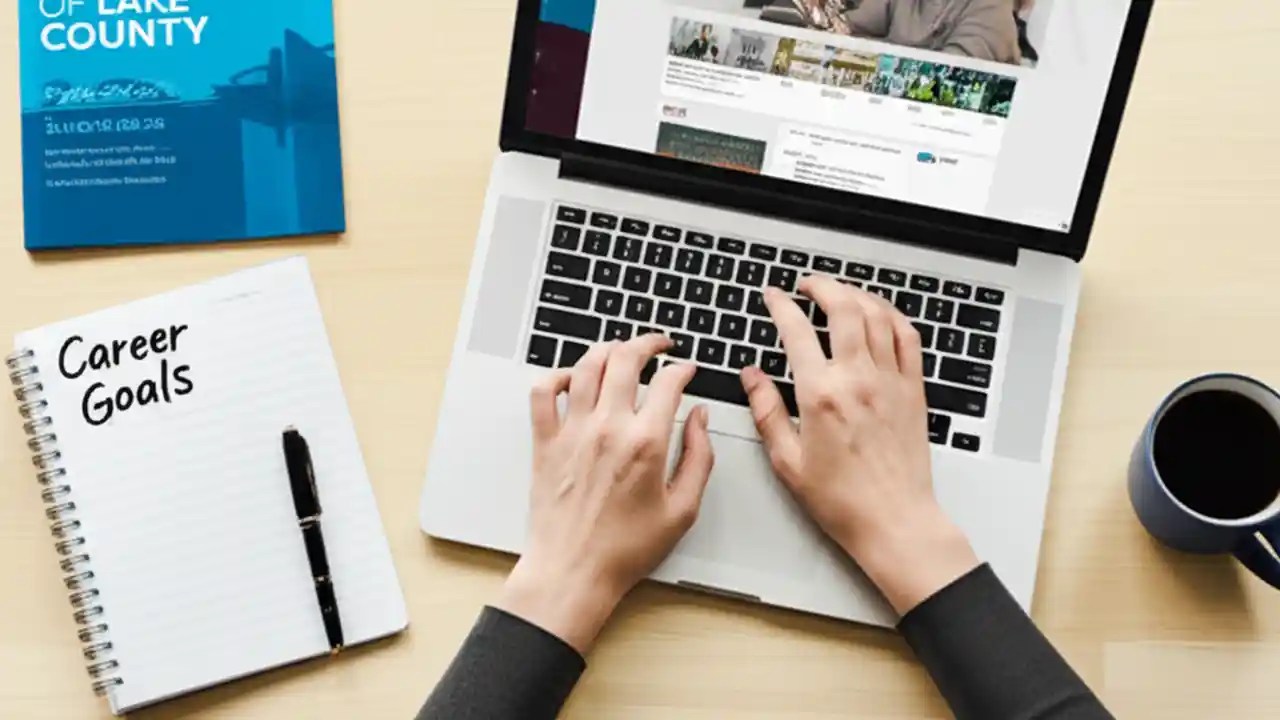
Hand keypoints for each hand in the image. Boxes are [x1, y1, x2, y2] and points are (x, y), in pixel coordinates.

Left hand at [497, 336, 713, 653]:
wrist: (573, 571)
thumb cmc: (625, 549)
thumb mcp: (683, 510)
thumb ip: (699, 458)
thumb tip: (701, 419)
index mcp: (646, 443)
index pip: (668, 382)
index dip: (683, 369)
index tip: (687, 370)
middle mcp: (608, 428)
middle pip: (626, 358)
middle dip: (648, 343)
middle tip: (659, 345)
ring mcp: (573, 431)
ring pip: (587, 364)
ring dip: (608, 348)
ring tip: (622, 350)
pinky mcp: (546, 442)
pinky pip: (544, 391)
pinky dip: (559, 375)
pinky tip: (575, 379)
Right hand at [741, 278, 978, 614]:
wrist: (894, 520)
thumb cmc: (843, 500)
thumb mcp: (787, 460)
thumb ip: (767, 410)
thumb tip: (752, 376)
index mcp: (821, 396)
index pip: (796, 331)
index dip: (781, 305)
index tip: (773, 296)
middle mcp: (858, 380)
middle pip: (843, 307)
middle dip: (822, 285)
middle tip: (806, 284)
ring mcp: (890, 381)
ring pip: (877, 314)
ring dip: (855, 294)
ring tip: (839, 292)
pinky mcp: (913, 389)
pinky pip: (907, 336)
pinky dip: (891, 315)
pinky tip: (879, 314)